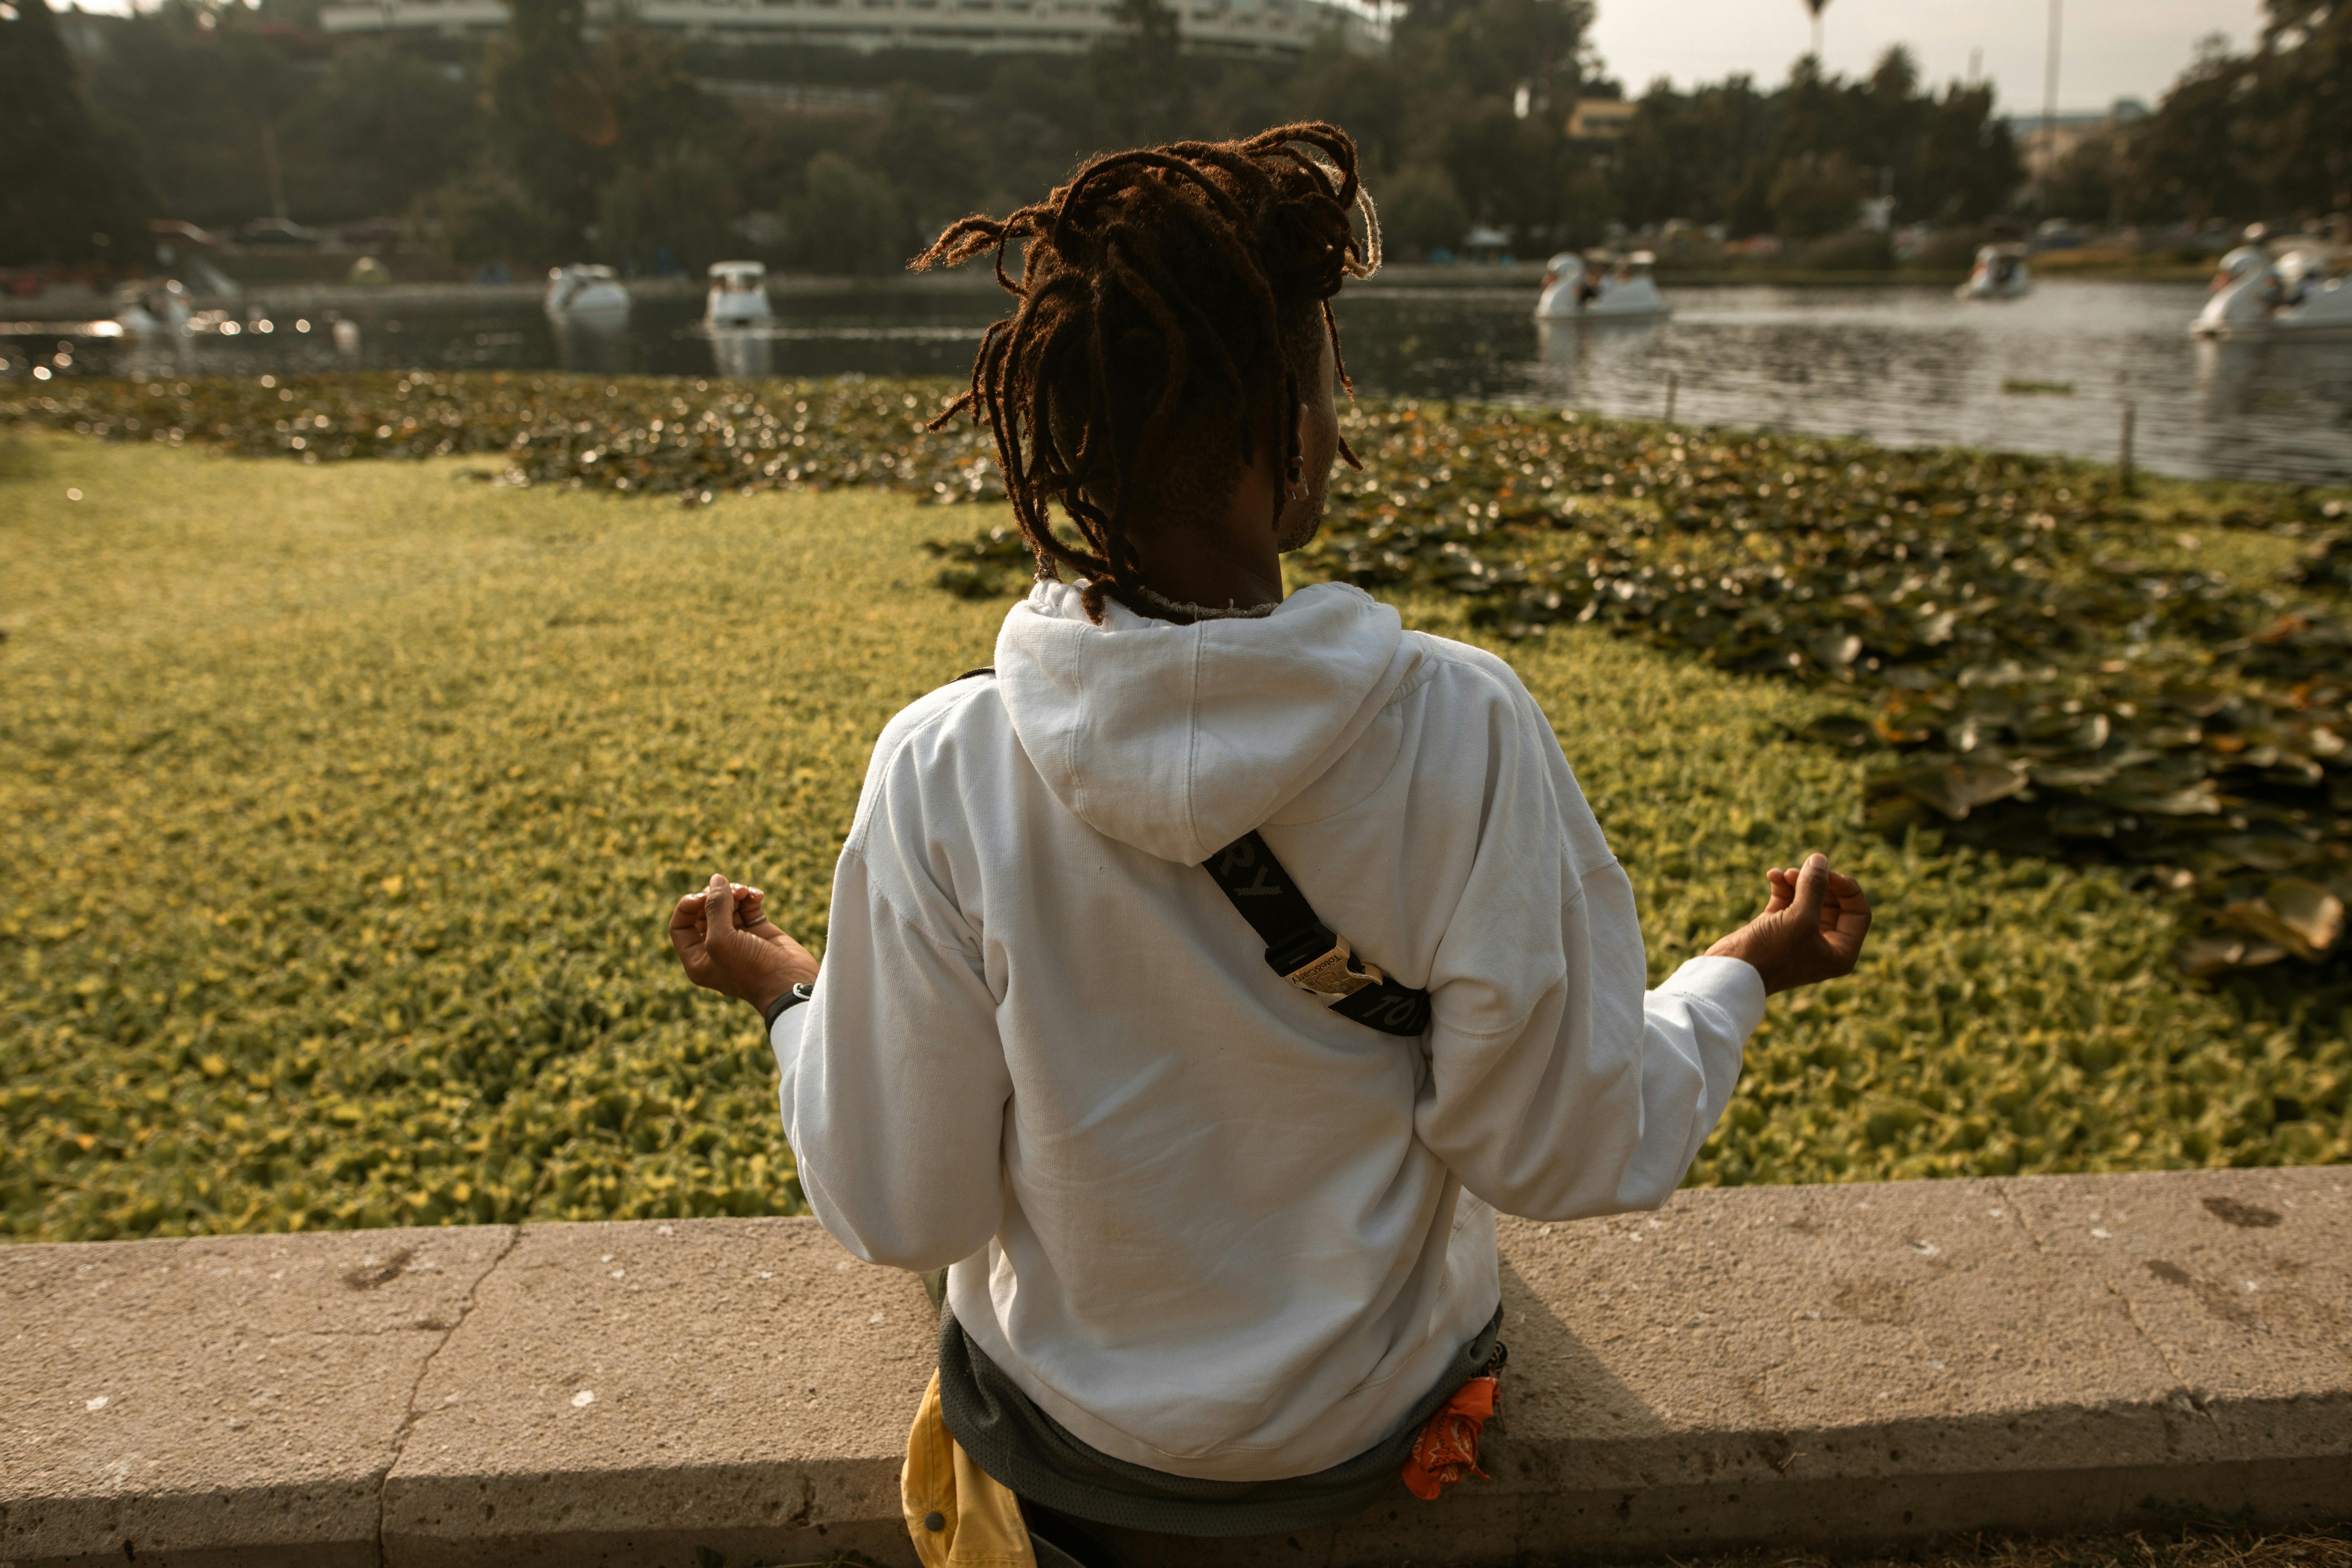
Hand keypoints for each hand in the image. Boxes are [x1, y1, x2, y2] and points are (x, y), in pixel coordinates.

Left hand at [668, 873, 818, 1013]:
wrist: (789, 982)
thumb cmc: (751, 969)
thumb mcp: (722, 940)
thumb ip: (715, 907)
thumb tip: (716, 879)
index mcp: (698, 958)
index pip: (680, 926)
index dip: (687, 907)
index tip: (703, 897)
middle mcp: (715, 947)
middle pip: (704, 911)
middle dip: (715, 896)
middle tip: (730, 891)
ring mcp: (737, 937)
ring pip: (727, 905)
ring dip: (734, 893)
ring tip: (746, 892)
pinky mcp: (758, 930)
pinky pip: (748, 905)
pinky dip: (750, 896)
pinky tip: (758, 896)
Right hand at [1704, 852, 1871, 995]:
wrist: (1731, 973)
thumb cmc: (1771, 953)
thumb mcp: (1800, 918)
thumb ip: (1815, 886)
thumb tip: (1820, 859)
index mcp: (1840, 952)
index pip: (1858, 912)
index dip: (1846, 888)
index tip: (1826, 872)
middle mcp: (1824, 945)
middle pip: (1834, 902)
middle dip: (1819, 882)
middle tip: (1802, 869)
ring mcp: (1800, 936)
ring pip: (1809, 898)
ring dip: (1798, 881)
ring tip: (1784, 873)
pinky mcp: (1777, 928)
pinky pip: (1788, 901)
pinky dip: (1782, 887)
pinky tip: (1772, 875)